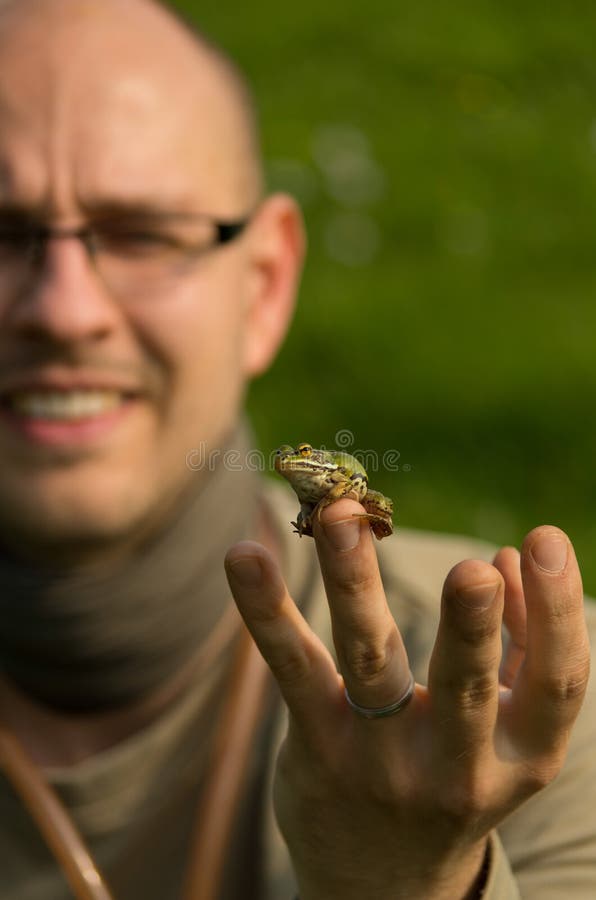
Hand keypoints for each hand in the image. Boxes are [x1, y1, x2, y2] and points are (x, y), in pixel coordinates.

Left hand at [225, 500, 589, 899]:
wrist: (384, 886)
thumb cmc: (454, 780)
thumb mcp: (508, 733)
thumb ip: (523, 646)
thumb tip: (508, 556)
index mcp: (520, 755)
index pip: (557, 683)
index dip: (557, 612)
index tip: (545, 538)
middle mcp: (455, 766)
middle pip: (466, 686)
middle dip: (471, 628)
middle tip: (469, 570)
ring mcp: (380, 761)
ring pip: (369, 661)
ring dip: (354, 583)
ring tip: (338, 516)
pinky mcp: (317, 748)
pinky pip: (293, 670)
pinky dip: (268, 611)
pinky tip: (244, 556)